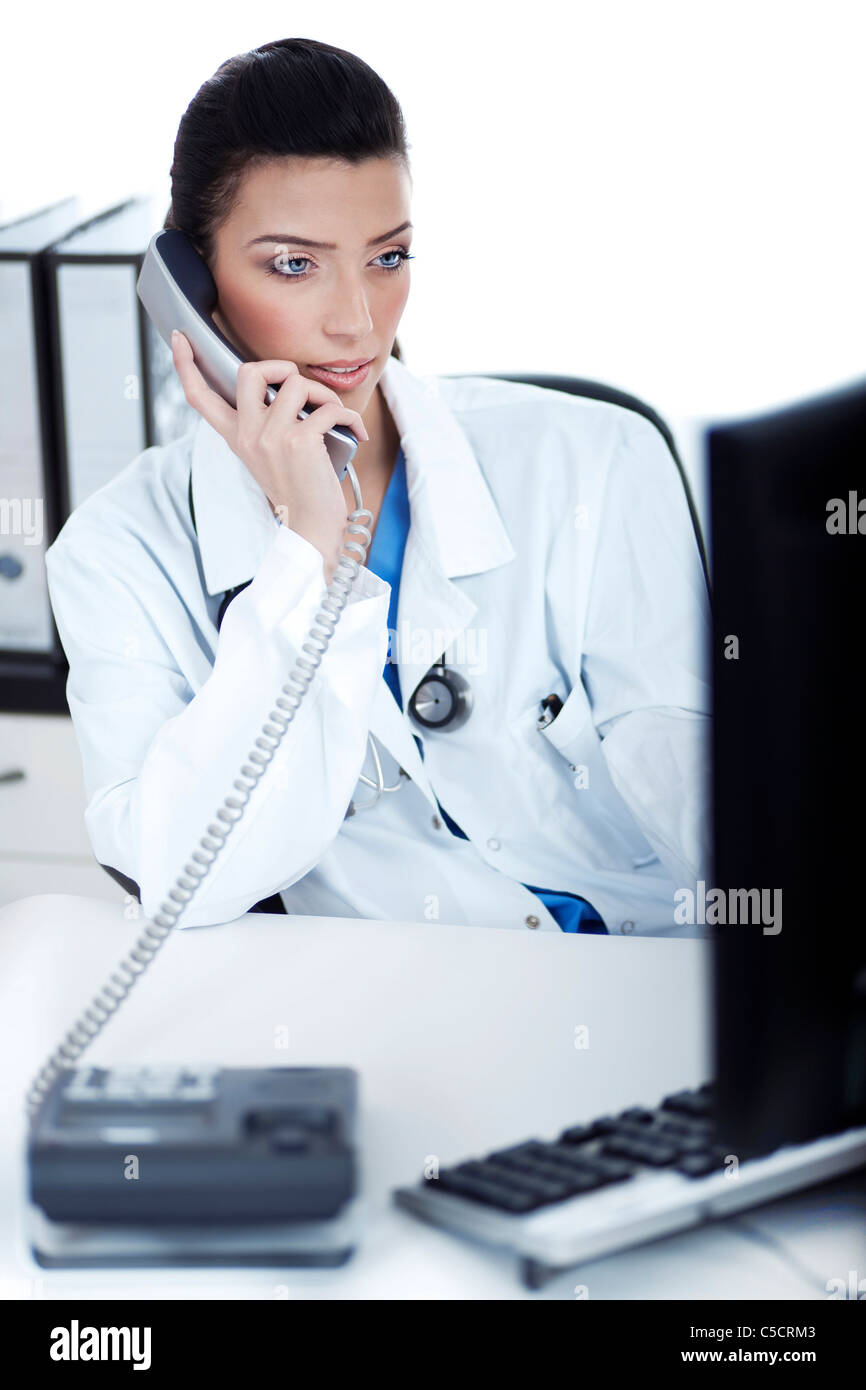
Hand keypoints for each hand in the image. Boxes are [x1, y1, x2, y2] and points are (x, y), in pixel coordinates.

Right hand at [170, 330, 368, 582]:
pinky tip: (356, 431)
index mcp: (235, 437)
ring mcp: (271, 437)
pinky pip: (330, 408)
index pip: (199, 396)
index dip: (186, 364)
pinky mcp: (299, 441)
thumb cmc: (298, 491)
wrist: (312, 527)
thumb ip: (265, 425)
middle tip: (300, 388)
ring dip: (324, 394)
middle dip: (281, 367)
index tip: (181, 337)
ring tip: (334, 415)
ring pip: (296, 383)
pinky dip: (350, 416)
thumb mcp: (268, 456)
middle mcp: (247, 434)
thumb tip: (287, 388)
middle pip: (248, 371)